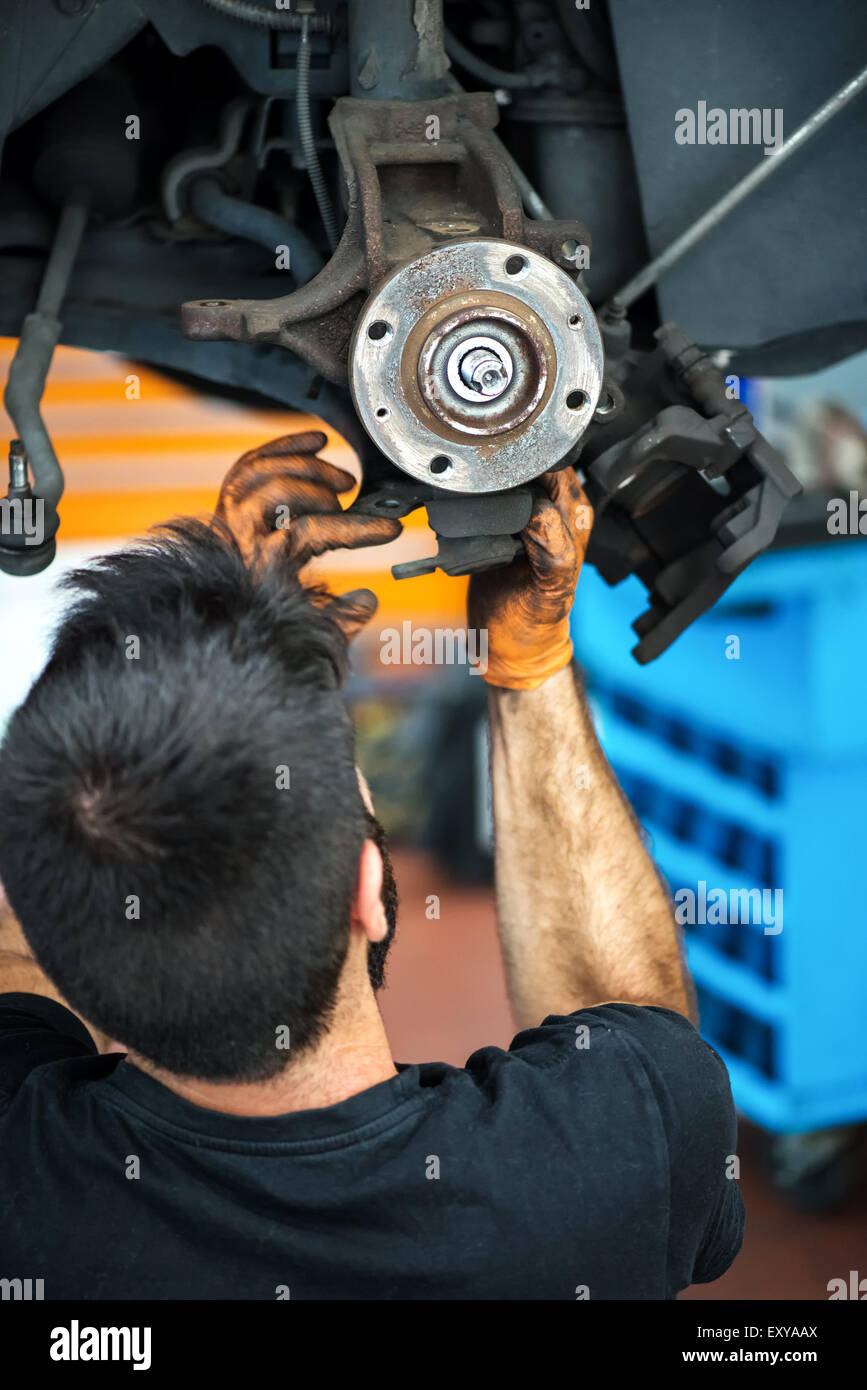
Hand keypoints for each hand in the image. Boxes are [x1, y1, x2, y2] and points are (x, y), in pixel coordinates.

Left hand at [215, 430, 401, 638]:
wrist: (218, 625)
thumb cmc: (261, 627)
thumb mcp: (304, 634)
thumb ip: (338, 621)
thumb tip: (367, 600)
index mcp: (261, 567)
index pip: (311, 532)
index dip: (356, 527)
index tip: (390, 528)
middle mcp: (238, 536)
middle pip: (278, 490)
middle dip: (321, 490)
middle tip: (350, 498)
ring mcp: (228, 516)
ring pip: (263, 469)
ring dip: (307, 466)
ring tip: (341, 480)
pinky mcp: (229, 501)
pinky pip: (252, 462)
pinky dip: (286, 447)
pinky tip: (318, 442)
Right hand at [468, 467, 592, 689]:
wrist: (505, 649)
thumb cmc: (535, 629)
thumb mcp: (550, 592)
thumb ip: (553, 550)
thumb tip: (537, 510)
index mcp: (574, 519)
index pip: (558, 465)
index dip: (532, 459)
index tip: (506, 464)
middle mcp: (553, 511)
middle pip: (529, 461)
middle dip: (505, 463)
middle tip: (480, 473)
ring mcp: (525, 517)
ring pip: (506, 475)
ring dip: (486, 477)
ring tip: (470, 488)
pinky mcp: (498, 525)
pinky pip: (487, 497)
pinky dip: (474, 497)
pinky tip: (464, 503)